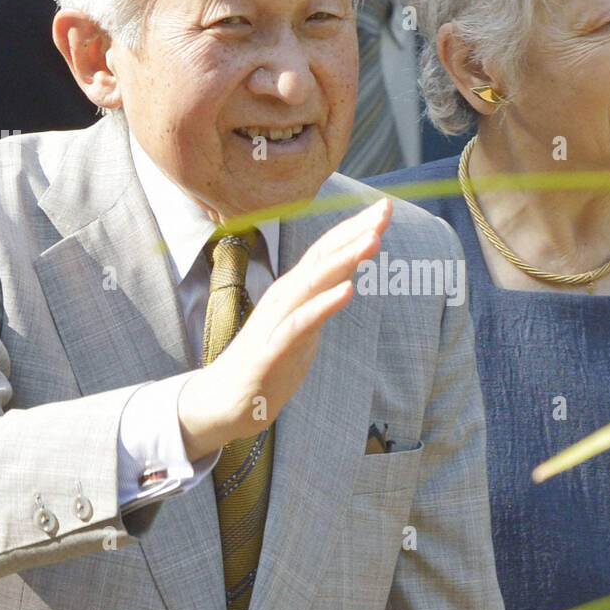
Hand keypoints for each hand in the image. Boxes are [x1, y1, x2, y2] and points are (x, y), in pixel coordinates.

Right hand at [177, 198, 392, 460]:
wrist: (224, 401)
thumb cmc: (267, 361)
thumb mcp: (304, 325)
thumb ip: (322, 300)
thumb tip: (347, 278)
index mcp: (294, 290)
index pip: (327, 251)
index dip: (355, 228)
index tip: (384, 208)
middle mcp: (285, 297)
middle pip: (324, 256)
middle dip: (355, 231)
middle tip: (385, 210)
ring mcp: (278, 321)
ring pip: (315, 282)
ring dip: (345, 259)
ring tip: (373, 240)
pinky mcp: (274, 349)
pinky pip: (302, 322)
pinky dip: (324, 304)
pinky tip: (347, 290)